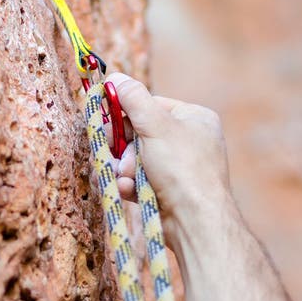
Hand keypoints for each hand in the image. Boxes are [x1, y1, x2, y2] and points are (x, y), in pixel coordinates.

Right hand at [106, 72, 231, 250]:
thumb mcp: (155, 125)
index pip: (152, 105)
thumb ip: (133, 98)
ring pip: (138, 158)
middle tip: (112, 150)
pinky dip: (132, 184)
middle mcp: (191, 141)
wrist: (196, 223)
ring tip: (127, 177)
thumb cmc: (182, 168)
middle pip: (141, 133)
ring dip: (125, 167)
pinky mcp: (170, 191)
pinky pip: (142, 180)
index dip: (127, 112)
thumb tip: (115, 77)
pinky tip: (130, 190)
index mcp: (195, 118)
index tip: (105, 117)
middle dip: (124, 146)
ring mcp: (181, 168)